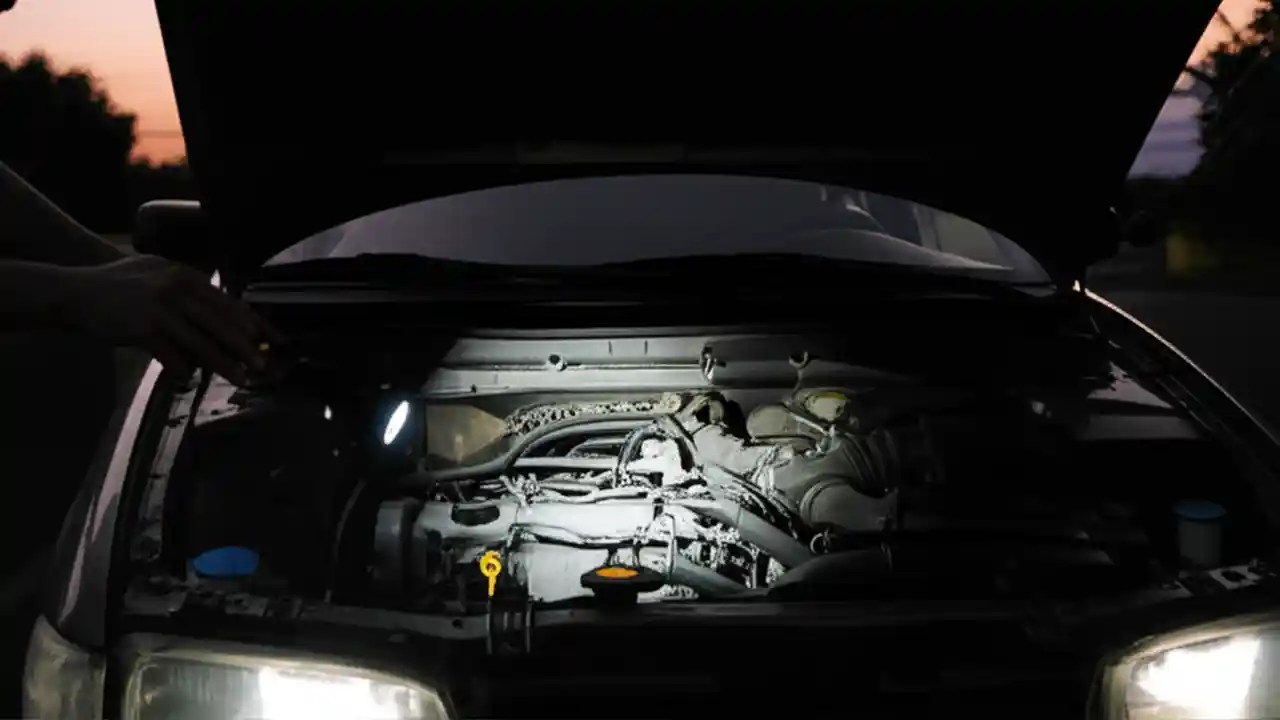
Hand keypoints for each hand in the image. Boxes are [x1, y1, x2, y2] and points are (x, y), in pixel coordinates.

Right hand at [62, 254, 282, 384]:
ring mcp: (161, 308)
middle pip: (222, 323)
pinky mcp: (144, 328)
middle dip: (246, 347)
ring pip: (203, 342)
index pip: (230, 302)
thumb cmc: (123, 285)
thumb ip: (192, 292)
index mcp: (187, 275)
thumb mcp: (160, 275)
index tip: (274, 340)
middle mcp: (178, 288)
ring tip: (242, 378)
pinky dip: (184, 369)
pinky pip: (173, 356)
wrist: (77, 291)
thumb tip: (228, 316)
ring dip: (224, 363)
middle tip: (264, 364)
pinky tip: (189, 378)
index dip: (254, 323)